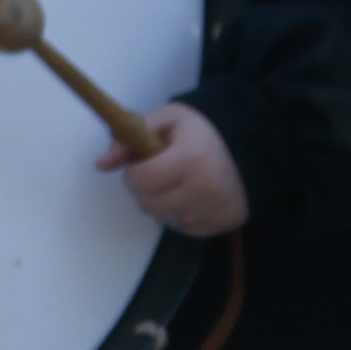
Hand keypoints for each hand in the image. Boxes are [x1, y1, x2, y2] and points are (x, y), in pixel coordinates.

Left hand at [113, 103, 248, 236]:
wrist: (249, 144)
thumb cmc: (201, 130)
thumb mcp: (166, 120)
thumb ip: (129, 138)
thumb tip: (101, 164)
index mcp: (189, 158)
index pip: (140, 181)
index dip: (135, 173)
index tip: (145, 163)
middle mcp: (204, 188)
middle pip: (149, 204)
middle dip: (147, 189)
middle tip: (162, 173)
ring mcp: (216, 209)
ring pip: (164, 220)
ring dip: (163, 204)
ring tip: (179, 183)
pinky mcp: (224, 223)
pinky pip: (185, 229)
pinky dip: (182, 216)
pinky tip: (193, 196)